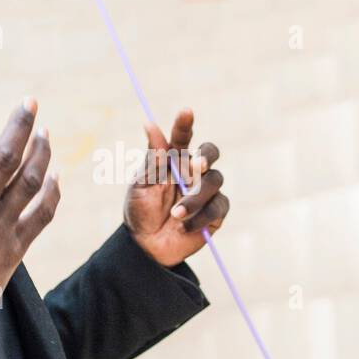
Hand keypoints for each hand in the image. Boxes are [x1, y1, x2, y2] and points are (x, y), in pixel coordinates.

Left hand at [123, 107, 228, 266]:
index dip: (185, 124)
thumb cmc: (140, 211)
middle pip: (210, 153)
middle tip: (196, 165)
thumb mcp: (141, 184)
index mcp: (173, 160)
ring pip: (214, 181)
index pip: (183, 137)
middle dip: (206, 156)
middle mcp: (193, 172)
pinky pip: (218, 207)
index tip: (186, 112)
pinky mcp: (216, 212)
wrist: (146, 246)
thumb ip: (152, 158)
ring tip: (175, 213)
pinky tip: (185, 225)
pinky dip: (201, 216)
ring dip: (195, 197)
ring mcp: (206, 191)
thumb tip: (150, 123)